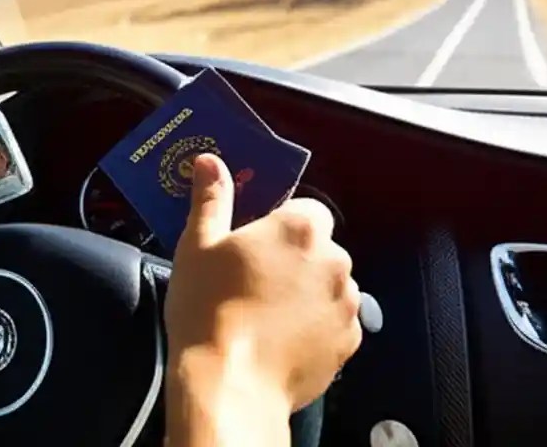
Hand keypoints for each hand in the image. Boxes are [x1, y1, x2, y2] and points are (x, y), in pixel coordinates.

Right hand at [164, 154, 360, 442]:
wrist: (230, 385)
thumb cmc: (209, 311)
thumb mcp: (198, 245)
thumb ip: (211, 199)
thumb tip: (209, 162)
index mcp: (299, 228)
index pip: (306, 208)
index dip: (281, 223)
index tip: (256, 241)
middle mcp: (334, 261)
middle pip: (319, 248)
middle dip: (294, 259)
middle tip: (254, 280)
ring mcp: (345, 304)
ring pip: (329, 286)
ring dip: (308, 293)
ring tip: (266, 315)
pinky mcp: (349, 342)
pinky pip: (335, 323)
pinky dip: (315, 327)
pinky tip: (281, 338)